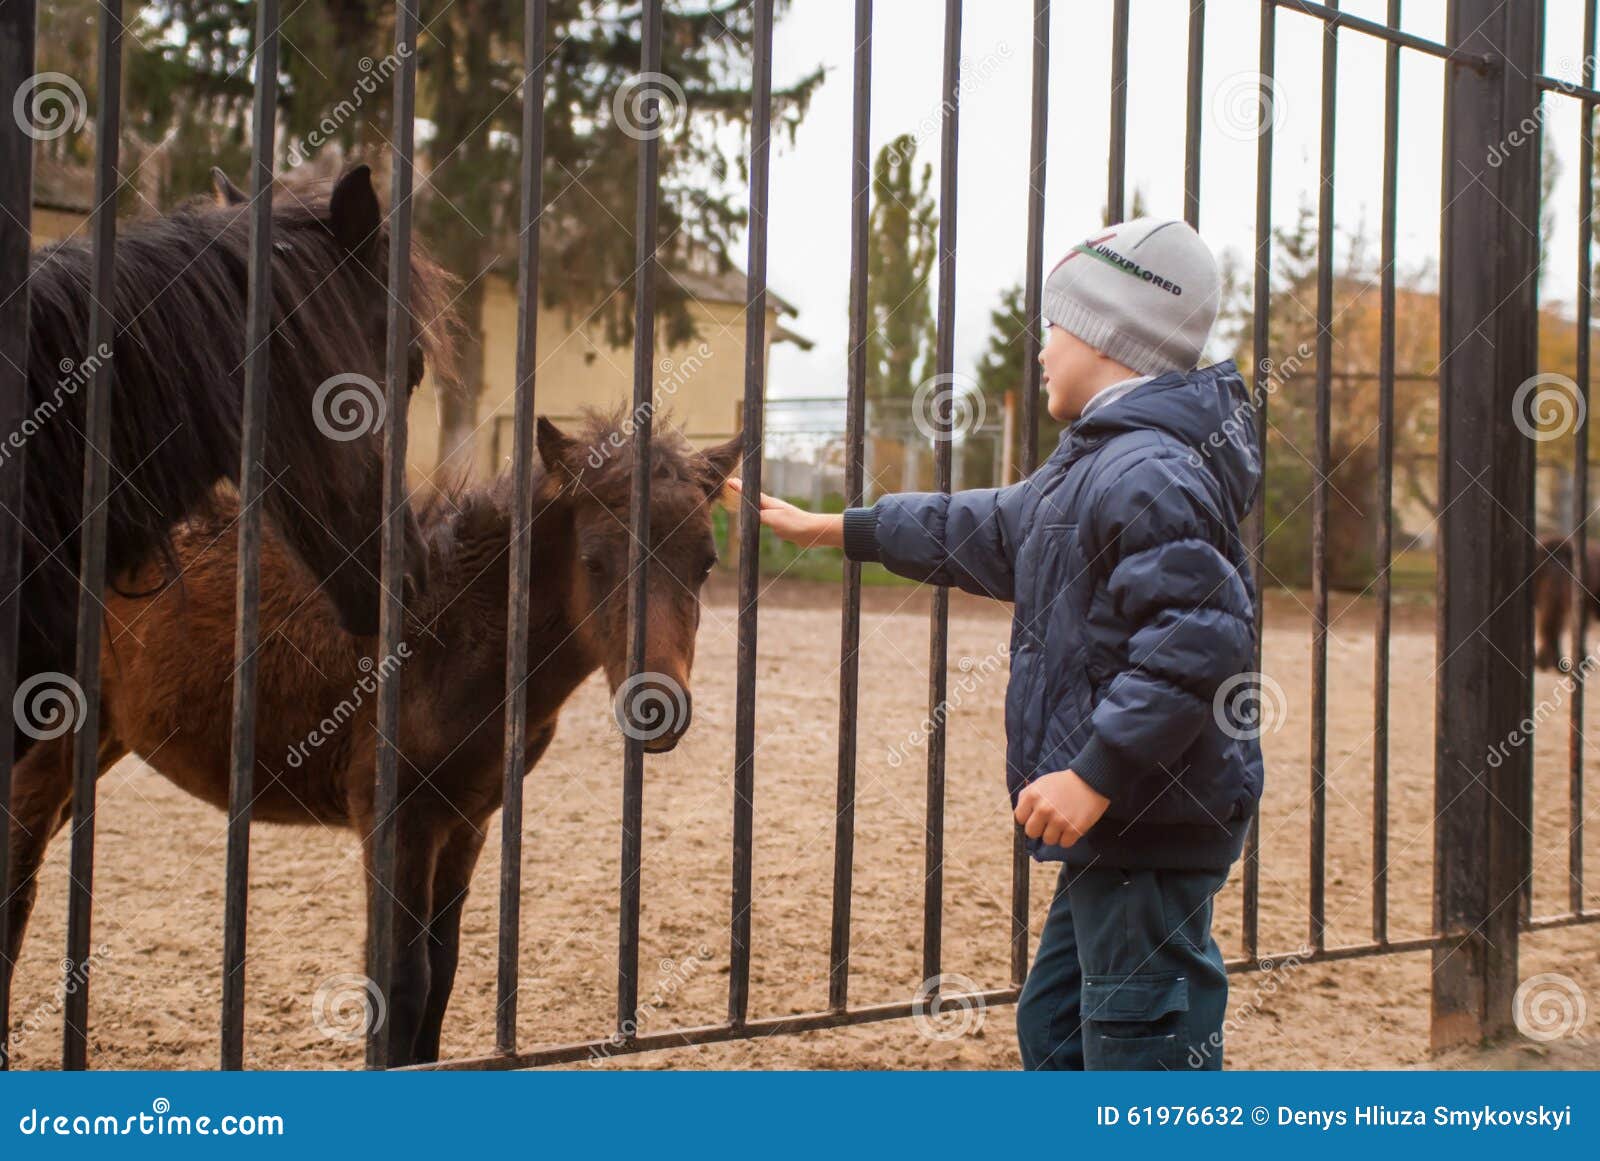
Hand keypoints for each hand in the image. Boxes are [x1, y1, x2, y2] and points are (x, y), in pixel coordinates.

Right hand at [725, 478, 844, 547]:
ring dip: (748, 507)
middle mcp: (771, 507)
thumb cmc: (794, 523)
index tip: (730, 481)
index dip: (740, 488)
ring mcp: (775, 516)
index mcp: (769, 503)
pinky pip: (764, 522)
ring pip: (757, 512)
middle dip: (742, 494)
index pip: (750, 494)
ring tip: (739, 503)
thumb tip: (750, 516)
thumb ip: (760, 516)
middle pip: (752, 500)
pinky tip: (755, 523)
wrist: (812, 532)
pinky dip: (756, 521)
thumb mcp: (773, 519)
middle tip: (731, 486)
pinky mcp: (779, 525)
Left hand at [1015, 769, 1109, 848]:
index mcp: (1032, 796)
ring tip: (1063, 822)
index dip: (1028, 818)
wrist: (1091, 780)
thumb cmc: (1064, 783)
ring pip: (1048, 840)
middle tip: (1050, 822)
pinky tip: (1072, 825)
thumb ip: (1027, 798)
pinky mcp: (1074, 829)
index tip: (1036, 816)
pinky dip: (1069, 838)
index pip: (1020, 818)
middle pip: (1032, 833)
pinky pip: (1065, 844)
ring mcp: (1058, 820)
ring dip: (1055, 834)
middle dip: (1040, 829)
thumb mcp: (1041, 783)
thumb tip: (1020, 817)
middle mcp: (1043, 809)